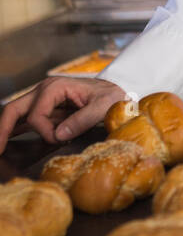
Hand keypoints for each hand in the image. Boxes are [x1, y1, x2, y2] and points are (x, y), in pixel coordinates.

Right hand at [0, 76, 128, 154]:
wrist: (118, 90)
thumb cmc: (111, 96)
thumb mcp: (102, 107)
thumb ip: (81, 120)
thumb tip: (58, 135)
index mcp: (55, 88)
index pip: (36, 114)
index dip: (43, 132)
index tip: (59, 140)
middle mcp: (44, 91)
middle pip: (14, 108)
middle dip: (3, 128)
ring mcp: (43, 99)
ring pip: (16, 113)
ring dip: (7, 129)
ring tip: (0, 147)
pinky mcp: (46, 108)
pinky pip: (25, 119)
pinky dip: (15, 129)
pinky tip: (7, 141)